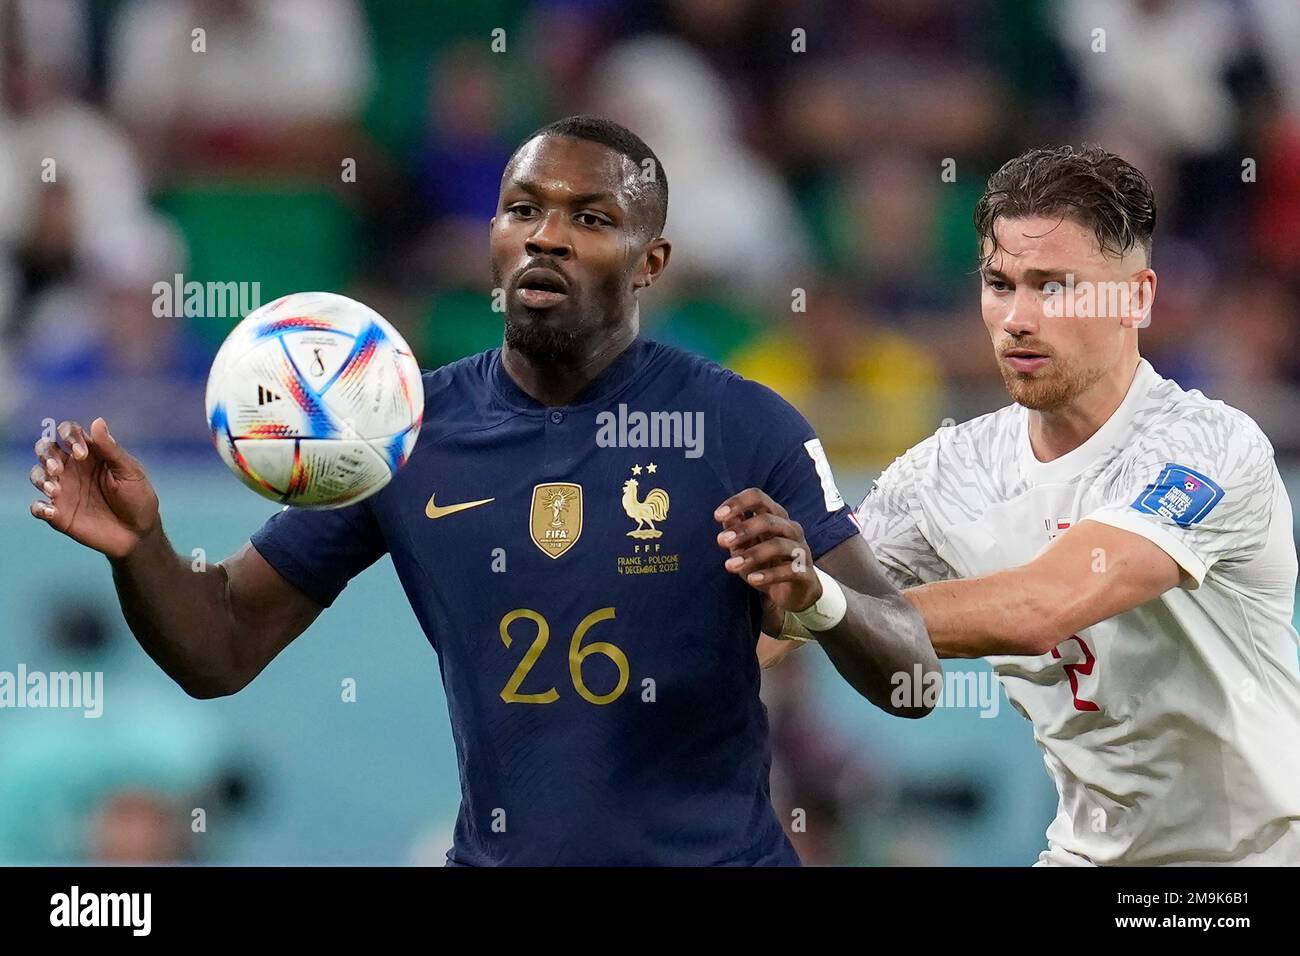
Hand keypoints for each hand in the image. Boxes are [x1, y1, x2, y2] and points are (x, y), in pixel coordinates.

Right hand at [29, 418, 160, 558]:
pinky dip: (39, 507)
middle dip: (46, 454)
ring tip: (54, 489)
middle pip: (46, 449)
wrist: (139, 533)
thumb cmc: (138, 498)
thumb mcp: (129, 472)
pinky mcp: (58, 513)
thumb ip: (111, 450)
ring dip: (40, 478)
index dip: (70, 436)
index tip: (82, 453)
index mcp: (91, 453)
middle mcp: (72, 468)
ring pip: (37, 475)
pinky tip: (51, 511)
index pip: (69, 432)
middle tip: (58, 469)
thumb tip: (98, 421)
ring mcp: (63, 490)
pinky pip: (38, 507)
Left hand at [714, 488, 820, 613]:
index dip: (738, 503)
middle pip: (768, 520)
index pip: (758, 498)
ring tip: (730, 566)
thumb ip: (735, 531)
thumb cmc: (766, 564)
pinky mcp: (806, 573)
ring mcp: (801, 550)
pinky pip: (789, 570)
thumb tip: (724, 517)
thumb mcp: (745, 547)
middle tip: (721, 541)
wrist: (793, 593)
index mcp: (775, 517)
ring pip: (778, 545)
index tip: (717, 516)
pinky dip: (769, 575)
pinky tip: (752, 580)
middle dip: (743, 529)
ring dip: (752, 554)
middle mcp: (790, 529)